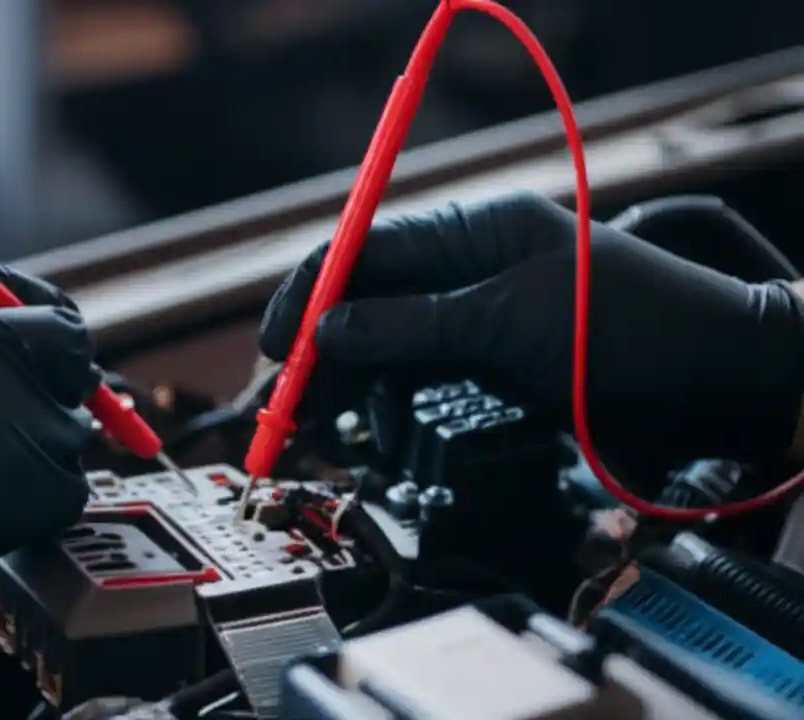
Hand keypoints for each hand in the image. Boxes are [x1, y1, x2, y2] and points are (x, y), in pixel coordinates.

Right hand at [0, 262, 98, 639]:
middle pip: (77, 381)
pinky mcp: (42, 505)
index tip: (36, 346)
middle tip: (1, 405)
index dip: (56, 335)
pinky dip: (39, 491)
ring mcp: (42, 449)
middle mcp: (30, 389)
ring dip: (38, 440)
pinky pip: (67, 489)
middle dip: (49, 387)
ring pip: (68, 437)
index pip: (69, 327)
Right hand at [261, 192, 803, 473]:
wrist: (710, 380)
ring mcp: (473, 325)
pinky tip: (368, 433)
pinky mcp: (486, 373)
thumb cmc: (622, 326)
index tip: (276, 349)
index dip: (308, 294)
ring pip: (382, 351)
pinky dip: (387, 408)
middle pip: (361, 305)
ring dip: (348, 389)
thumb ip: (408, 324)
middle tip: (284, 412)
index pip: (361, 248)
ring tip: (319, 430)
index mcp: (467, 232)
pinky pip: (415, 385)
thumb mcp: (506, 318)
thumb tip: (324, 332)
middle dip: (318, 355)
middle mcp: (461, 273)